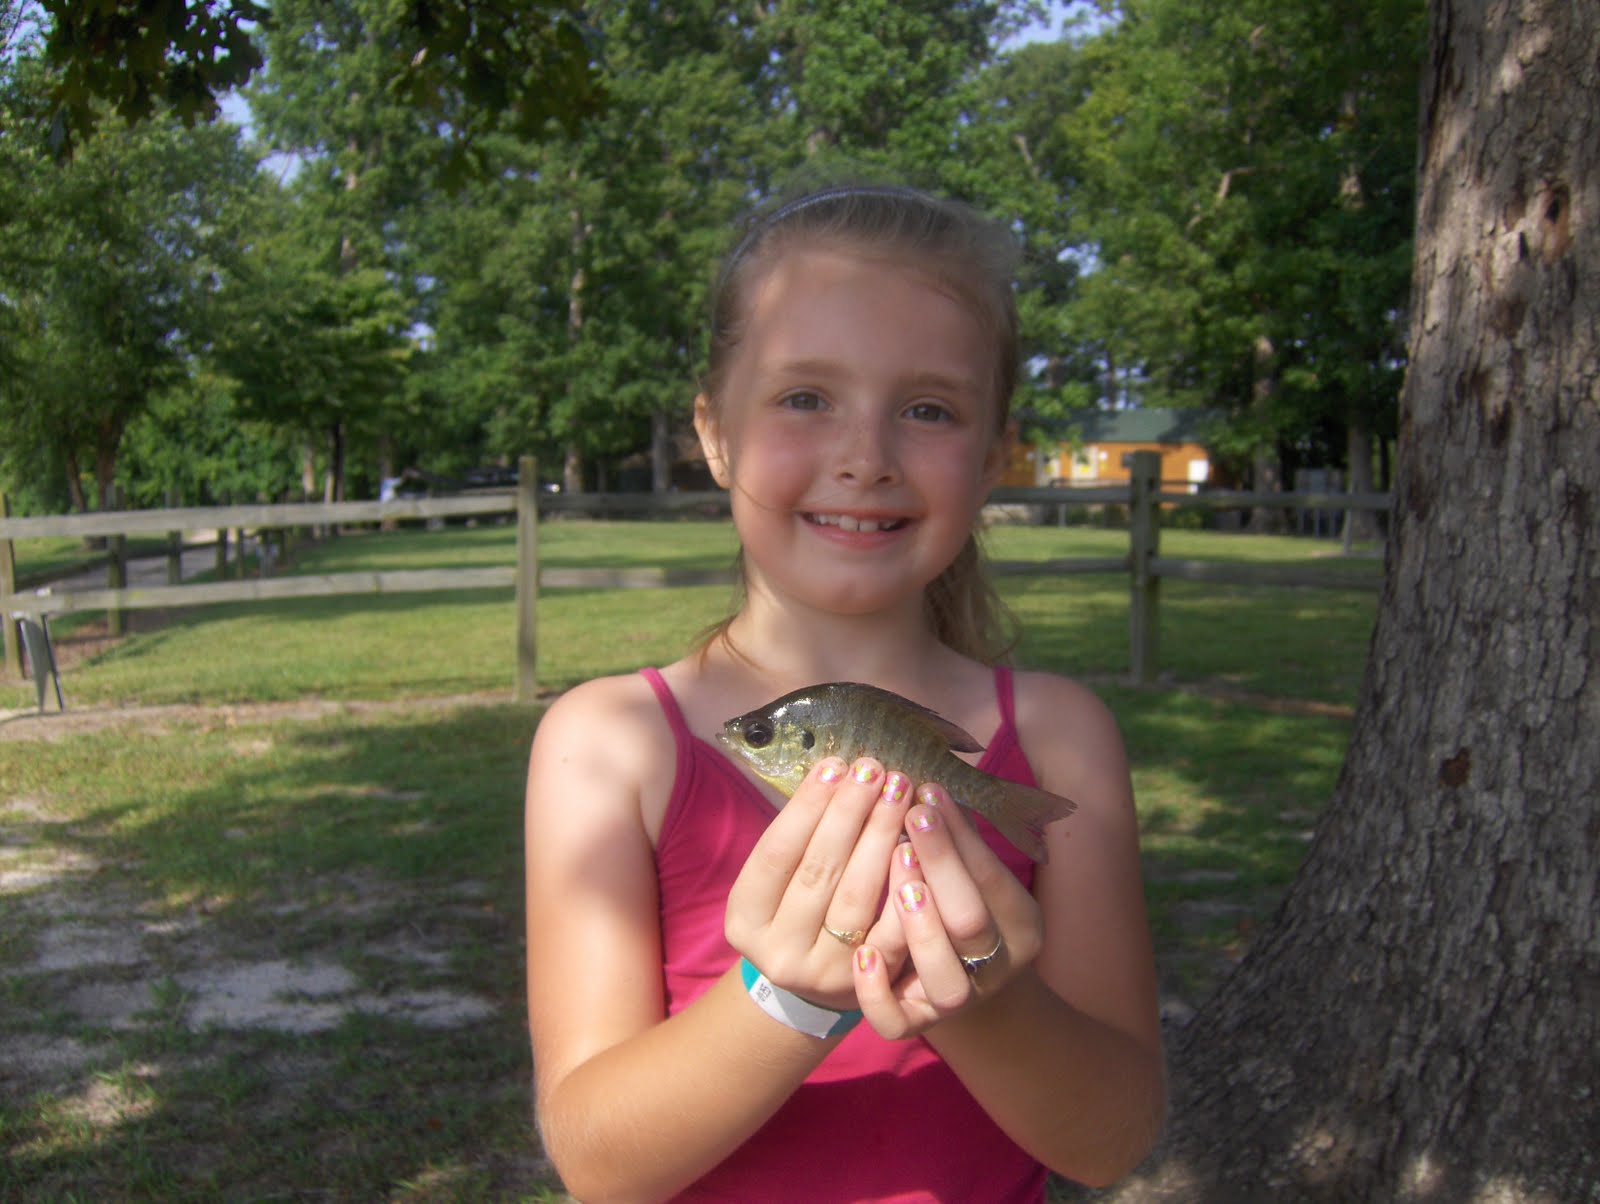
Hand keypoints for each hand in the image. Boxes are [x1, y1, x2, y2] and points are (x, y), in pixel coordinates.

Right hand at [724, 757, 916, 1011]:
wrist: (816, 986)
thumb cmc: (798, 911)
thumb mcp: (779, 883)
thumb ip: (800, 839)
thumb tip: (838, 773)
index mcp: (745, 921)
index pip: (776, 853)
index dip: (806, 807)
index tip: (835, 766)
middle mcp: (777, 953)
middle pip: (817, 871)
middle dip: (849, 813)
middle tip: (875, 769)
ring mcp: (822, 974)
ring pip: (856, 897)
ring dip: (880, 837)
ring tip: (898, 793)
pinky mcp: (866, 988)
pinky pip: (891, 932)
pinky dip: (905, 887)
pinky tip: (918, 847)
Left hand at [851, 782, 1043, 1037]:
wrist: (958, 978)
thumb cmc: (959, 904)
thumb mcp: (972, 874)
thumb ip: (957, 839)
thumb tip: (924, 781)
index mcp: (1020, 923)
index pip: (993, 878)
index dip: (960, 837)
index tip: (928, 793)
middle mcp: (994, 967)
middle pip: (972, 922)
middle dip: (942, 864)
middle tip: (908, 815)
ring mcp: (953, 1000)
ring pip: (945, 981)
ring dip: (918, 925)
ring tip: (895, 873)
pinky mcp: (913, 1025)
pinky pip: (896, 1023)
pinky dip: (877, 990)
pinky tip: (861, 952)